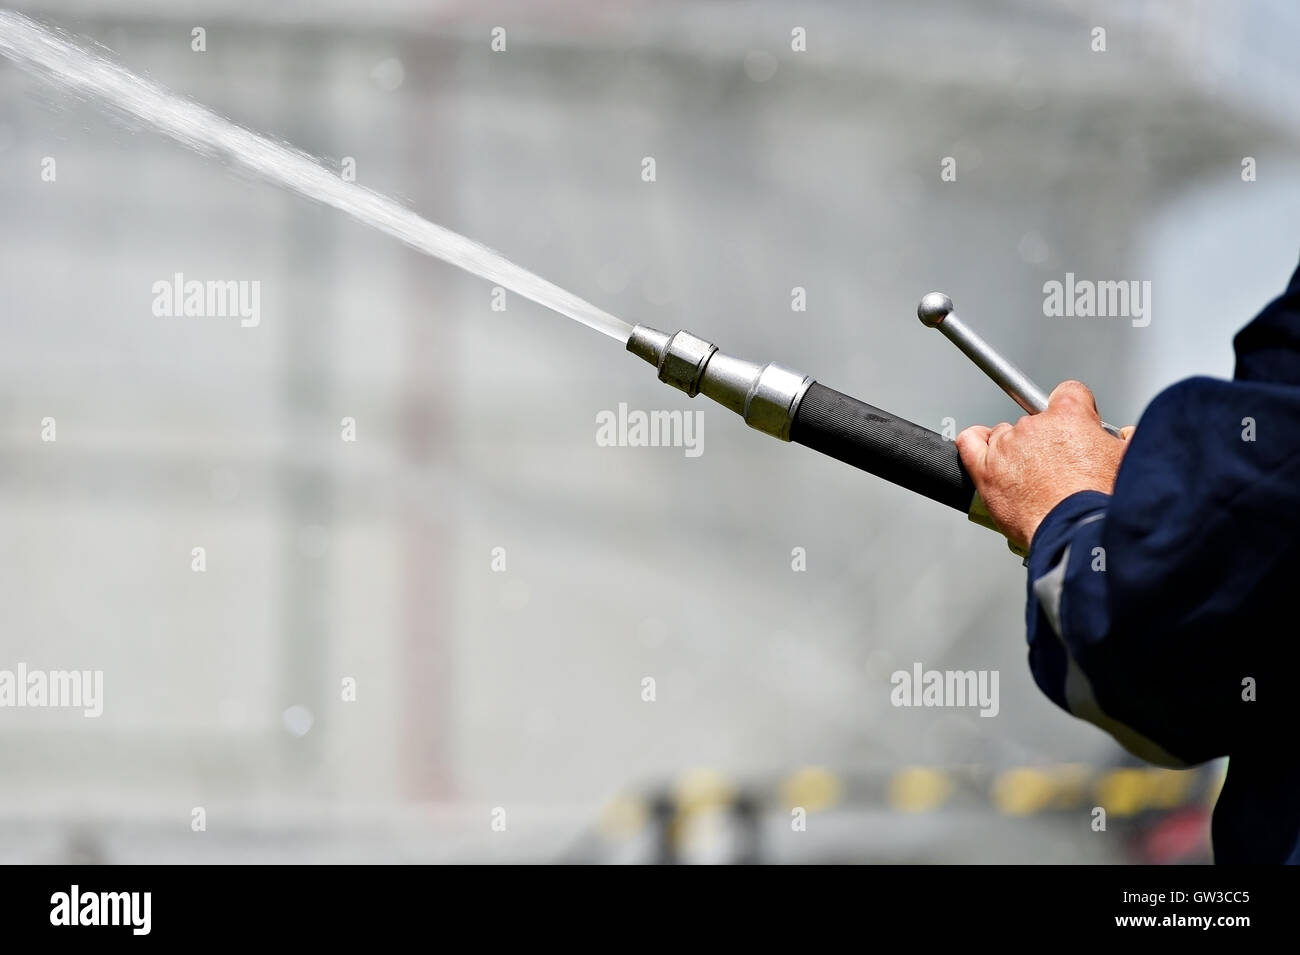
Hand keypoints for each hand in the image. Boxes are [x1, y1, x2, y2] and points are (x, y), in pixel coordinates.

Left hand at [956, 381, 1134, 551]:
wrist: (1077, 534)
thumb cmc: (1101, 503)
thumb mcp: (1130, 461)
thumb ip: (1127, 441)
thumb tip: (1127, 436)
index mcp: (1069, 415)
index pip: (1069, 393)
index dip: (1076, 410)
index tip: (1078, 425)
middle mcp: (1034, 426)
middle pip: (1036, 419)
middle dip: (1048, 439)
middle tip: (1060, 465)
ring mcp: (1006, 447)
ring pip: (1005, 434)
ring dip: (1016, 449)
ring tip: (1031, 475)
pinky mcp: (986, 471)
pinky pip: (969, 443)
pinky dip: (975, 442)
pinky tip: (984, 448)